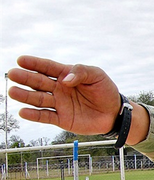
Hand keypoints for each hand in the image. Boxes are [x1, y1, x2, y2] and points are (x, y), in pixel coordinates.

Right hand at [8, 56, 122, 134]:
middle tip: (12, 74)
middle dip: (25, 78)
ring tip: (13, 92)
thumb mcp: (97, 75)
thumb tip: (64, 79)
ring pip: (39, 99)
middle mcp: (59, 89)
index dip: (34, 64)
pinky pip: (46, 117)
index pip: (47, 67)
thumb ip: (80, 72)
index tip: (21, 60)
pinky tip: (23, 112)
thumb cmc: (105, 91)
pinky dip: (34, 115)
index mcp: (65, 75)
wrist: (114, 113)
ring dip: (25, 96)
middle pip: (38, 82)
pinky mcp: (62, 119)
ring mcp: (59, 104)